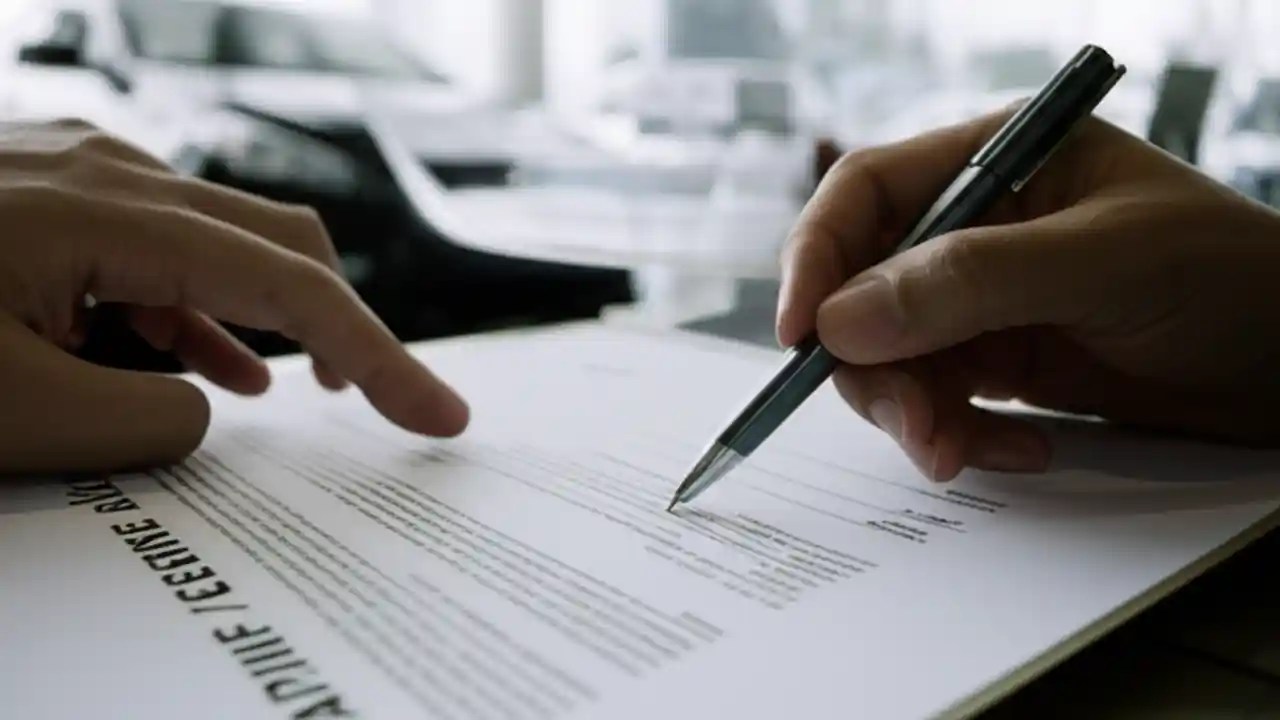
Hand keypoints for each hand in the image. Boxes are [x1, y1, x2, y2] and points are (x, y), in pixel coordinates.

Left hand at [0, 120, 467, 474]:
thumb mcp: (10, 413)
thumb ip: (139, 425)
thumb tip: (203, 413)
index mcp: (107, 212)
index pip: (286, 286)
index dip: (378, 354)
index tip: (438, 413)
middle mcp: (107, 173)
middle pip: (279, 242)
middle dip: (342, 326)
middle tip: (380, 404)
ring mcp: (76, 174)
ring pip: (221, 244)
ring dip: (269, 320)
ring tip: (303, 391)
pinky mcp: (51, 196)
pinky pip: (157, 250)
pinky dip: (201, 310)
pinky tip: (210, 360)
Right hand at [778, 111, 1279, 480]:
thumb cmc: (1228, 280)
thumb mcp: (1103, 266)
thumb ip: (970, 283)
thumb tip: (838, 322)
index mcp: (995, 162)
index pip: (867, 194)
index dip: (817, 258)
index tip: (800, 334)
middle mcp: (976, 225)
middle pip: (865, 289)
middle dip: (875, 364)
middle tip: (916, 427)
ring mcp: (986, 298)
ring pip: (893, 355)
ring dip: (914, 412)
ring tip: (961, 453)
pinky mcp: (1003, 360)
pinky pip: (941, 398)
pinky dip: (961, 433)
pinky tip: (1022, 449)